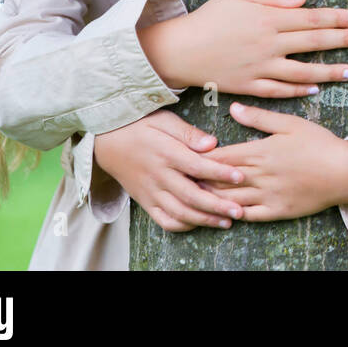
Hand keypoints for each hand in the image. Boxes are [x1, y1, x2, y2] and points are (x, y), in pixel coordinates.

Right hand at [92, 109, 245, 231]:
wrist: (106, 142)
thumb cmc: (140, 126)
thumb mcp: (164, 120)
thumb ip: (188, 133)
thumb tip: (213, 143)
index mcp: (166, 154)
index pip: (197, 166)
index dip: (220, 172)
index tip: (240, 176)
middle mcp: (159, 176)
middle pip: (191, 196)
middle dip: (217, 206)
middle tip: (239, 211)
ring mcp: (151, 192)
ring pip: (179, 212)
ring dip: (204, 220)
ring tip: (226, 222)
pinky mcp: (145, 202)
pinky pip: (163, 220)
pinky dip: (182, 225)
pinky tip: (199, 223)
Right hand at [140, 0, 347, 95]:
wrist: (180, 49)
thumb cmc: (210, 17)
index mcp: (268, 18)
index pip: (312, 18)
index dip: (337, 18)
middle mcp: (269, 44)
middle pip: (314, 42)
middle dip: (344, 41)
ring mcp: (261, 68)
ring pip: (303, 71)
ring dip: (330, 71)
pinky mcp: (251, 86)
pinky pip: (281, 90)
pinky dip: (300, 89)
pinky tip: (316, 87)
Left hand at [196, 101, 347, 221]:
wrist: (346, 171)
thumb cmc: (320, 143)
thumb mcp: (291, 123)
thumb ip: (260, 118)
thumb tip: (234, 108)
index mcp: (260, 151)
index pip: (220, 156)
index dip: (200, 158)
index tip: (184, 156)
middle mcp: (259, 175)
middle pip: (219, 180)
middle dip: (198, 180)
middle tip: (180, 178)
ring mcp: (268, 195)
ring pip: (230, 199)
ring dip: (211, 198)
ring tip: (194, 196)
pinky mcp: (278, 210)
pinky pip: (248, 216)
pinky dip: (232, 215)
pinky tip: (222, 213)